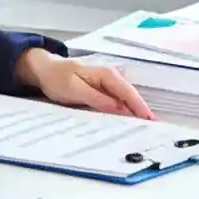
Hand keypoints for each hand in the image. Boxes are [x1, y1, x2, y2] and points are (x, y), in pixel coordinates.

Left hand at [15, 49, 154, 119]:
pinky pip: (118, 100)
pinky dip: (124, 110)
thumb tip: (118, 108)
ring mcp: (108, 82)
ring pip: (125, 99)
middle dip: (141, 111)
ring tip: (144, 129)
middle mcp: (110, 76)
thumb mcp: (75, 89)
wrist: (45, 69)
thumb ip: (97, 98)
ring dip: (134, 112)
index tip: (150, 120)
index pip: (128, 92)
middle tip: (152, 129)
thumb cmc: (57, 77)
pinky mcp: (103, 89)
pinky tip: (127, 121)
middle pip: (130, 96)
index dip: (140, 107)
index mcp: (106, 74)